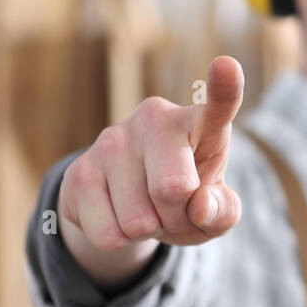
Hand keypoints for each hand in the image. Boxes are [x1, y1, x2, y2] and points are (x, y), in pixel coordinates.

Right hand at [57, 56, 244, 286]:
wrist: (128, 206)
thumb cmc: (187, 200)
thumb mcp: (216, 211)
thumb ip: (223, 211)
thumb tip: (199, 206)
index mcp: (199, 123)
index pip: (217, 106)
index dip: (225, 88)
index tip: (228, 65)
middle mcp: (155, 119)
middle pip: (173, 190)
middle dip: (178, 218)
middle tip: (175, 210)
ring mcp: (112, 140)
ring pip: (138, 220)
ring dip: (148, 231)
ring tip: (147, 211)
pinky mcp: (78, 170)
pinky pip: (107, 234)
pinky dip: (119, 241)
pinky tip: (117, 216)